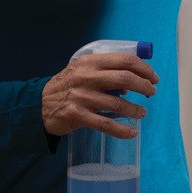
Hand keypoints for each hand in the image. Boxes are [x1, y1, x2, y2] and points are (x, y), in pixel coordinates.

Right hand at [42, 53, 159, 139]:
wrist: (38, 105)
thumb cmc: (66, 86)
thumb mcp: (81, 71)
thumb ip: (104, 73)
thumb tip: (130, 85)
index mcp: (89, 62)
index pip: (124, 60)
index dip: (143, 68)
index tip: (153, 77)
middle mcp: (86, 77)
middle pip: (125, 78)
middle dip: (144, 86)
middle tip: (151, 92)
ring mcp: (81, 96)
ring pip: (118, 103)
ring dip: (135, 109)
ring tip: (142, 112)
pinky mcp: (77, 115)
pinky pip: (106, 124)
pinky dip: (122, 130)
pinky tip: (132, 132)